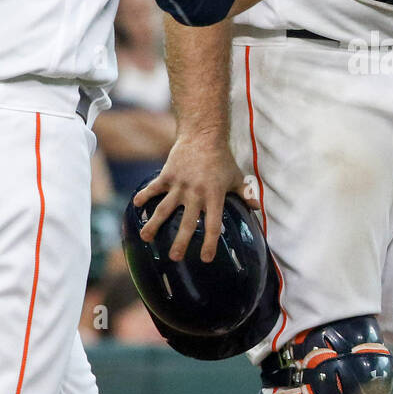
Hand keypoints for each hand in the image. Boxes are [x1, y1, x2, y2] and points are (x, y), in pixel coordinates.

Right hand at [134, 134, 248, 263]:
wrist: (203, 135)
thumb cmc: (222, 159)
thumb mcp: (236, 177)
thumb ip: (246, 194)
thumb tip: (257, 209)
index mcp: (215, 196)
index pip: (214, 225)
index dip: (210, 243)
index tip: (205, 258)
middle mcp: (196, 193)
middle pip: (188, 222)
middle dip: (180, 241)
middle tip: (174, 257)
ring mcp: (180, 184)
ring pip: (165, 208)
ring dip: (154, 224)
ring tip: (146, 238)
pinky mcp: (167, 174)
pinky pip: (154, 188)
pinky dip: (144, 196)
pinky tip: (135, 206)